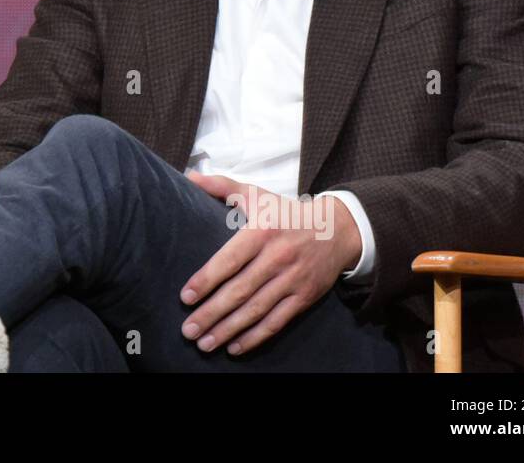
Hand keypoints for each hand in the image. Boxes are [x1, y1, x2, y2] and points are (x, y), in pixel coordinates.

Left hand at [177, 172, 360, 355]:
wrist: (337, 230)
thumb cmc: (286, 213)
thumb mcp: (256, 195)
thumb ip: (222, 186)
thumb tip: (191, 176)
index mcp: (262, 231)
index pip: (229, 259)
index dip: (206, 280)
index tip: (185, 297)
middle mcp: (277, 257)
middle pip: (239, 291)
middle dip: (211, 314)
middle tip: (188, 331)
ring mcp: (292, 280)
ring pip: (255, 310)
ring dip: (228, 330)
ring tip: (204, 344)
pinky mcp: (304, 297)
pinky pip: (277, 322)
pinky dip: (255, 337)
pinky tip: (234, 347)